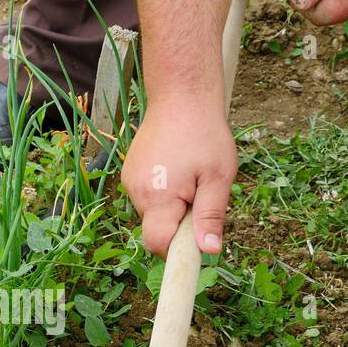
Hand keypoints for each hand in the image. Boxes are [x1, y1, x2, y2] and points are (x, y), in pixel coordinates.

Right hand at [121, 101, 235, 258]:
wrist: (181, 96)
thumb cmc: (204, 134)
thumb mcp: (218, 177)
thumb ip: (210, 216)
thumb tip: (209, 250)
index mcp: (157, 197)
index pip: (158, 244)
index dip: (177, 250)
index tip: (195, 241)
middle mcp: (136, 191)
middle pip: (156, 229)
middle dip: (179, 223)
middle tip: (201, 194)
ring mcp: (130, 181)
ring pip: (153, 213)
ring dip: (173, 207)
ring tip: (190, 177)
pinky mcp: (131, 172)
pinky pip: (148, 197)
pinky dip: (164, 193)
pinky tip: (178, 169)